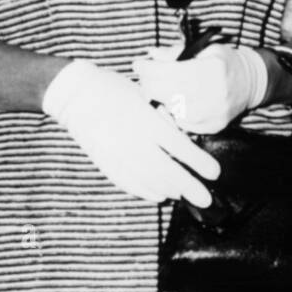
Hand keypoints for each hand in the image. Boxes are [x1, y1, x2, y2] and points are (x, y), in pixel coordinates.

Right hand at [42, 59, 218, 204]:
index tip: (215, 173)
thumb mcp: (146, 97)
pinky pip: (131, 185)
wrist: (77, 96)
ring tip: (184, 195)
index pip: (180, 148)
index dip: (199, 163)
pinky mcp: (107, 165)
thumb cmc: (116, 90)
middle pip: (168, 172)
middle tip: (206, 200)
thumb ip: (164, 119)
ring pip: (150, 183)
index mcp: (147, 122)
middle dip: (190, 188)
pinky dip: (147, 192)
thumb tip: (185, 141)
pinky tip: (160, 195)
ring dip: (170, 191)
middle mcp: (134, 143)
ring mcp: (119, 157)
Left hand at [132, 42, 267, 133]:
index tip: (138, 64)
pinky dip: (173, 112)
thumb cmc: (223, 62)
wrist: (250, 84)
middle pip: (164, 92)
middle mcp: (213, 94)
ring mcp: (212, 114)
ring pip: (170, 109)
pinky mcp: (212, 127)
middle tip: (144, 77)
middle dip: (148, 83)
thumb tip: (151, 54)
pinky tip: (174, 102)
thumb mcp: (204, 49)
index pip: (167, 71)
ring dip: (159, 99)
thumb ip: (176, 52)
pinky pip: (181, 123)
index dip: (147, 68)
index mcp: (211, 70)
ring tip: (160, 88)